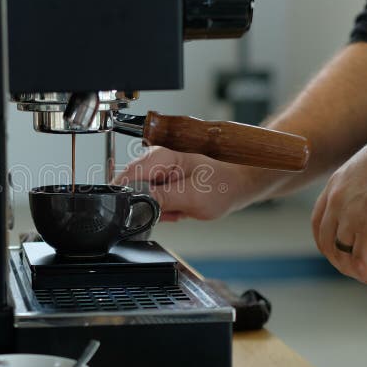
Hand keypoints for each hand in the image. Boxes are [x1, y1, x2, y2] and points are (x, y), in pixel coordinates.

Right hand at [111, 146, 256, 220]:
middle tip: (173, 210)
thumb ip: (163, 198)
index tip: (140, 211)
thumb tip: (135, 203)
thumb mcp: (194, 196)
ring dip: (159, 209)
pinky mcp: (163, 180)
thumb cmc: (224, 184)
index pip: (128, 175)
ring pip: (142, 197)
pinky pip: (153, 200)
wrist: (239, 184)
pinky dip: (165, 209)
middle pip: (132, 188)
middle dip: (148, 206)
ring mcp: (159, 170)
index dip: (127, 196)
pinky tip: (181, 208)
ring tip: (181, 208)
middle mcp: (157, 160)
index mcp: (162, 155)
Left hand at [311, 128, 366, 286]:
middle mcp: (337, 202)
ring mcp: (352, 217)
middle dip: (340, 261)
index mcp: (336, 185)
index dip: (327, 241)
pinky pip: (362, 265)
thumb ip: (362, 185)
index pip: (319, 222)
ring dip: (356, 272)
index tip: (340, 251)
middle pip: (326, 243)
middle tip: (360, 268)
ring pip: (342, 257)